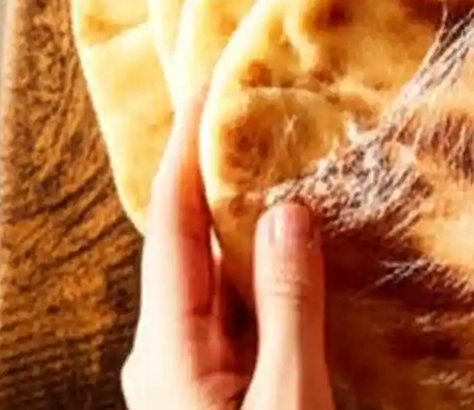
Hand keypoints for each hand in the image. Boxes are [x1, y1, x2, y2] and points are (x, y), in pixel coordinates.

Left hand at [121, 95, 335, 409]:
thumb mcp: (286, 396)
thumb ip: (287, 307)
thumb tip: (287, 213)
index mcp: (167, 350)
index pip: (172, 229)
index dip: (187, 155)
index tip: (204, 94)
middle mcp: (168, 354)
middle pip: (196, 250)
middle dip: (227, 183)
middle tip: (260, 119)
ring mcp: (194, 374)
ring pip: (225, 284)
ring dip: (256, 231)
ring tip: (293, 171)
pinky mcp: (224, 390)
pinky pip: (245, 316)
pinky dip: (271, 277)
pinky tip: (306, 254)